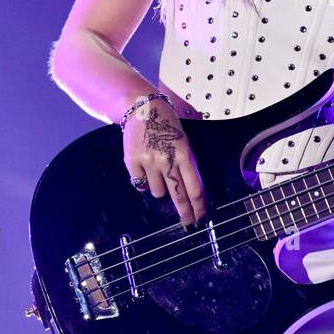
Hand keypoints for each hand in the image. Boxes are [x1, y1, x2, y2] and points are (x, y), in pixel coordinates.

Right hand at [122, 99, 207, 228]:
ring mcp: (148, 162)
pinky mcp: (132, 162)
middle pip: (178, 196)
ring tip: (158, 170)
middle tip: (188, 224)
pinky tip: (144, 165)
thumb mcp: (184, 142)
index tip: (201, 218)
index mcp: (184, 154)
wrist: (142, 108)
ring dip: (160, 187)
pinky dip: (142, 180)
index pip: (195, 188)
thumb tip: (190, 193)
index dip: (199, 207)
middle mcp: (167, 160)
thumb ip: (187, 165)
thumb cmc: (167, 126)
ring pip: (157, 192)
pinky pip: (139, 184)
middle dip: (185, 213)